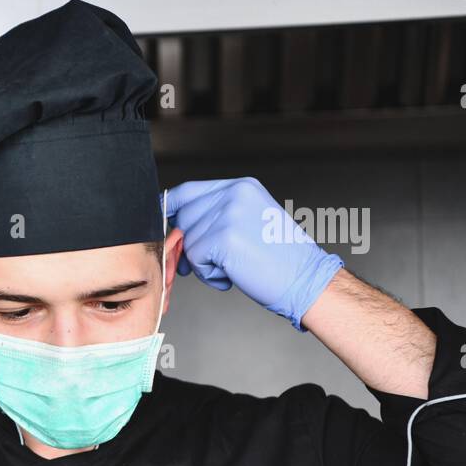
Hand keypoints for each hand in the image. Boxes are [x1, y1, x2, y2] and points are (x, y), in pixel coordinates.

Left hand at [164, 177, 344, 330]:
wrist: (306, 278)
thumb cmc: (280, 257)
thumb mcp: (249, 221)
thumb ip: (216, 216)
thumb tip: (178, 226)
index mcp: (241, 187)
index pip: (189, 190)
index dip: (170, 206)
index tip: (159, 217)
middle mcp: (234, 194)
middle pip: (184, 218)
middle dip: (189, 244)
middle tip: (211, 262)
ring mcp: (228, 214)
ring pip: (188, 240)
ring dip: (204, 262)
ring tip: (234, 266)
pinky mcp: (223, 238)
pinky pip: (195, 259)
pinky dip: (209, 275)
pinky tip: (233, 274)